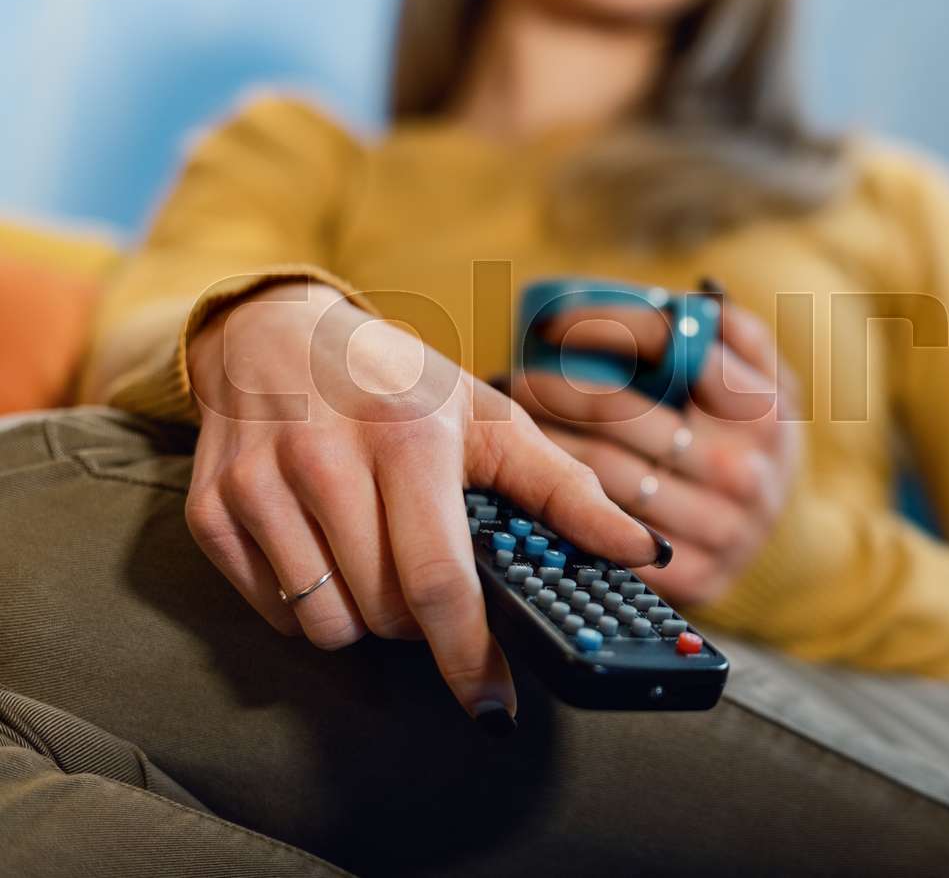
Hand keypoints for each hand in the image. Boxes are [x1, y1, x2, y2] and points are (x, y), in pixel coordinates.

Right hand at [184, 282, 657, 722]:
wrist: (277, 331)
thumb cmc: (401, 386)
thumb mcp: (491, 419)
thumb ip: (569, 491)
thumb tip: (646, 551)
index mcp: (408, 438)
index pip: (439, 581)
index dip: (469, 656)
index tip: (494, 708)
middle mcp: (324, 458)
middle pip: (386, 614)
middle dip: (424, 624)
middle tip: (433, 574)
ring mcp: (258, 485)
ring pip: (327, 624)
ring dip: (367, 618)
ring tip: (378, 556)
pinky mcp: (211, 509)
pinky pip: (275, 613)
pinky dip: (312, 603)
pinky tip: (325, 547)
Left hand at [505, 293, 800, 606]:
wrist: (782, 533)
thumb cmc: (753, 438)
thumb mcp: (769, 379)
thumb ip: (737, 333)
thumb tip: (697, 293)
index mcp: (761, 410)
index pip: (669, 350)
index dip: (601, 328)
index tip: (552, 324)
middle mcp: (743, 470)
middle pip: (619, 416)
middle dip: (552, 388)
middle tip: (515, 377)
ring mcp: (720, 529)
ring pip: (603, 477)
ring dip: (544, 446)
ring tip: (512, 426)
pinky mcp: (698, 577)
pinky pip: (610, 539)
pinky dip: (563, 509)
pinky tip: (535, 485)